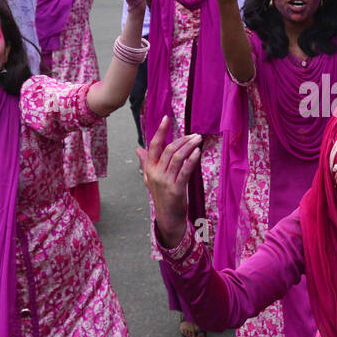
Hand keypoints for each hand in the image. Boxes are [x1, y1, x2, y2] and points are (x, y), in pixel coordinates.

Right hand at [135, 116, 200, 247]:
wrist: (168, 218)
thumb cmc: (161, 196)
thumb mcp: (150, 179)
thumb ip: (146, 163)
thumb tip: (138, 149)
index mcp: (150, 169)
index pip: (153, 146)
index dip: (160, 131)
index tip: (166, 118)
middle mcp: (156, 174)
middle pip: (169, 150)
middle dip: (183, 140)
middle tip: (194, 134)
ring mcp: (166, 181)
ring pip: (177, 157)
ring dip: (189, 146)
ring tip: (198, 139)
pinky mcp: (176, 189)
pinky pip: (185, 171)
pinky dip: (192, 160)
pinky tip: (198, 152)